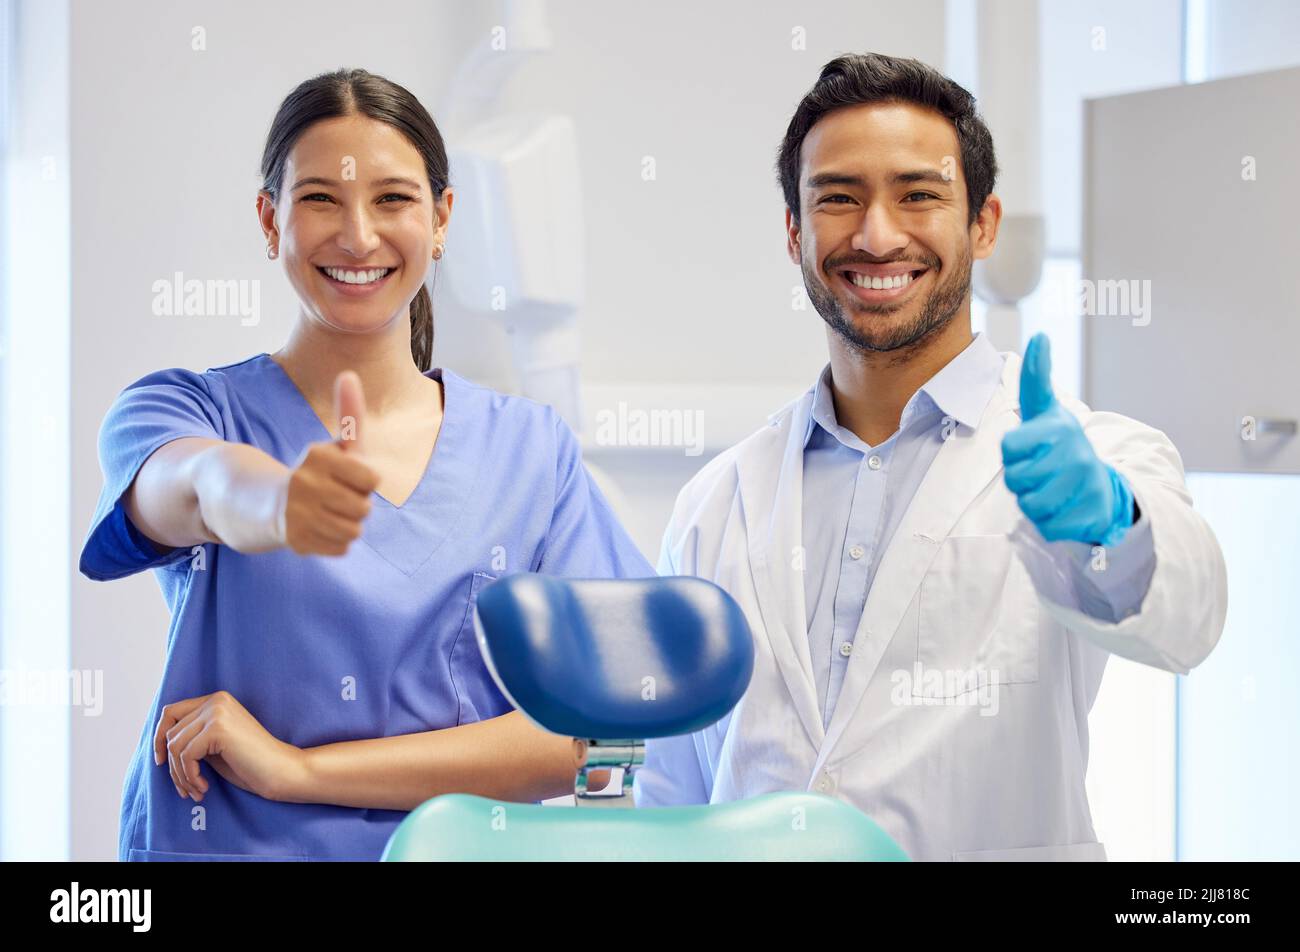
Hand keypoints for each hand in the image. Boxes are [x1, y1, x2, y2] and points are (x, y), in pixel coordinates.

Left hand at [153, 690, 306, 802]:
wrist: (279, 770)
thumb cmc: (250, 763)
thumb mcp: (215, 745)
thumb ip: (194, 736)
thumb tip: (159, 743)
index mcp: (216, 700)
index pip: (171, 712)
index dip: (158, 738)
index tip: (161, 762)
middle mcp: (215, 700)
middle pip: (170, 733)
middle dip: (172, 766)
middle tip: (184, 788)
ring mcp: (217, 712)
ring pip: (175, 746)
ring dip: (181, 775)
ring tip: (196, 790)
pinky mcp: (218, 728)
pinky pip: (186, 756)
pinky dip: (190, 776)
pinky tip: (204, 788)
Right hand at [278, 370, 378, 555]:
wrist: (263, 505)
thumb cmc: (313, 474)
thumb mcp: (332, 445)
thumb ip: (349, 414)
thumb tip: (349, 374)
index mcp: (318, 456)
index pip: (372, 478)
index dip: (363, 480)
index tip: (344, 477)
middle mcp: (305, 483)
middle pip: (365, 507)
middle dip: (355, 504)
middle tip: (332, 498)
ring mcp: (298, 514)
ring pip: (355, 530)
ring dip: (346, 524)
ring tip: (324, 514)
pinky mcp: (296, 541)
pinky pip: (342, 548)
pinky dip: (334, 541)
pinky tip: (316, 529)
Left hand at [1001, 333, 1133, 545]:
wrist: (1102, 486)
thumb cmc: (1061, 445)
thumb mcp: (1045, 409)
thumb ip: (1036, 377)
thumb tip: (1039, 335)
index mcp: (1059, 427)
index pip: (1008, 448)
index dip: (1013, 452)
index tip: (1030, 446)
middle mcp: (1076, 454)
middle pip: (1015, 479)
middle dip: (1022, 479)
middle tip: (1042, 472)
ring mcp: (1085, 486)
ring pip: (1029, 505)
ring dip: (1034, 502)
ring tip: (1053, 489)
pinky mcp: (1090, 516)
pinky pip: (1047, 526)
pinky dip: (1050, 522)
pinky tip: (1065, 508)